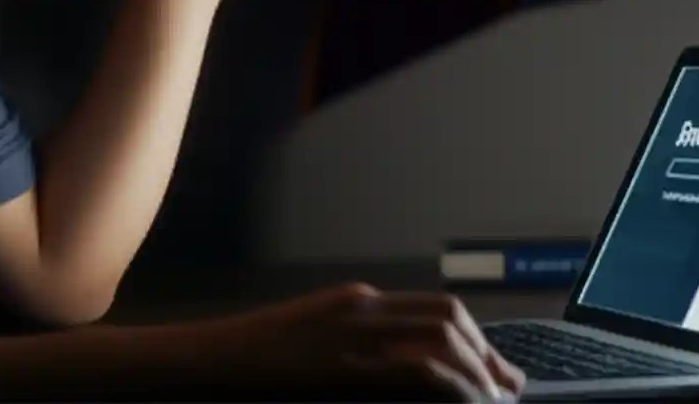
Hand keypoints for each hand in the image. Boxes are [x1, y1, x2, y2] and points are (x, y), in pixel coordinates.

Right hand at [201, 282, 526, 401]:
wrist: (193, 369)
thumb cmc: (243, 370)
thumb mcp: (308, 350)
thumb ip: (355, 358)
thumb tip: (404, 377)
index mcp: (355, 304)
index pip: (436, 311)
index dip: (475, 341)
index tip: (494, 373)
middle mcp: (360, 311)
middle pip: (448, 320)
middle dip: (485, 355)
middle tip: (506, 391)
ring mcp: (350, 334)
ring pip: (440, 339)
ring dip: (474, 372)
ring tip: (491, 402)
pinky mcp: (341, 364)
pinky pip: (415, 367)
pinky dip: (449, 384)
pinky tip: (464, 402)